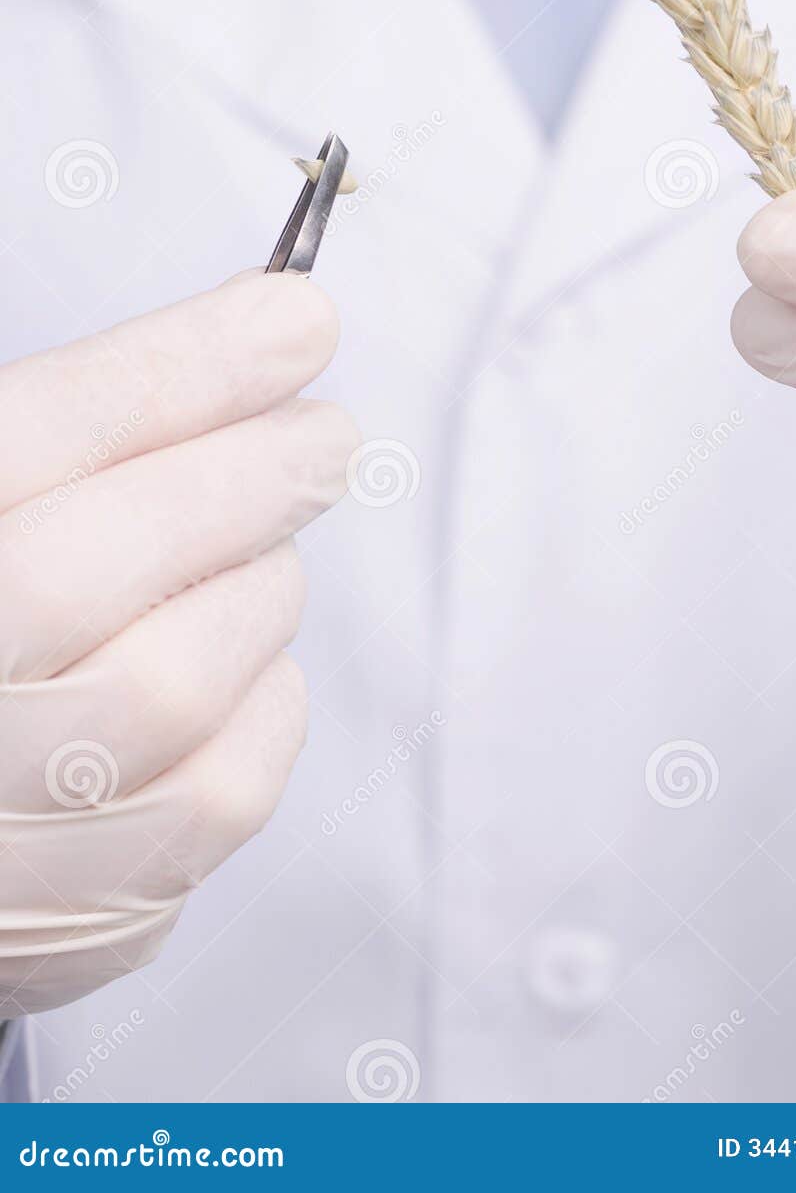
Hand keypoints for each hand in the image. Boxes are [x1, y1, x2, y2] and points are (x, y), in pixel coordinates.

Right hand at [0, 274, 356, 1015]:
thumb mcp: (8, 489)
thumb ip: (93, 424)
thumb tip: (278, 331)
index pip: (32, 439)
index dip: (179, 369)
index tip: (294, 321)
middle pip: (94, 564)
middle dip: (242, 478)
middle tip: (322, 437)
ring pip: (172, 687)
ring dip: (255, 599)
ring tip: (257, 561)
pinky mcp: (59, 917)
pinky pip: (214, 804)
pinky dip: (265, 714)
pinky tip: (247, 673)